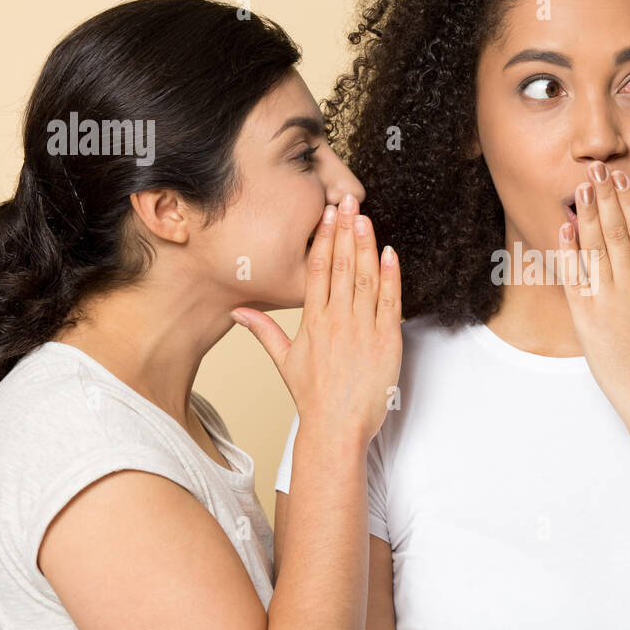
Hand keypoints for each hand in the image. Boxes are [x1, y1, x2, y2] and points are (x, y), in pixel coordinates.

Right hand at [231, 194, 401, 442]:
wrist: (336, 428)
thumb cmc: (313, 398)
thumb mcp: (284, 361)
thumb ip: (263, 331)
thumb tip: (238, 312)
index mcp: (313, 321)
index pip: (317, 269)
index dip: (323, 239)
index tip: (327, 214)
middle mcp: (337, 320)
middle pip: (342, 265)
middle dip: (345, 230)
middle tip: (348, 200)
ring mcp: (363, 329)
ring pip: (366, 278)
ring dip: (366, 245)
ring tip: (365, 218)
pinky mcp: (386, 341)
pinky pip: (390, 301)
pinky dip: (391, 276)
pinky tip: (389, 253)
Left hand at [559, 162, 629, 425]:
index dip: (628, 200)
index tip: (620, 178)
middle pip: (614, 230)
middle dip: (603, 197)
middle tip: (595, 169)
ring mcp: (605, 299)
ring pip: (594, 248)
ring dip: (586, 215)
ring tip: (580, 188)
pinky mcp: (585, 317)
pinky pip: (573, 277)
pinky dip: (568, 251)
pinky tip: (564, 228)